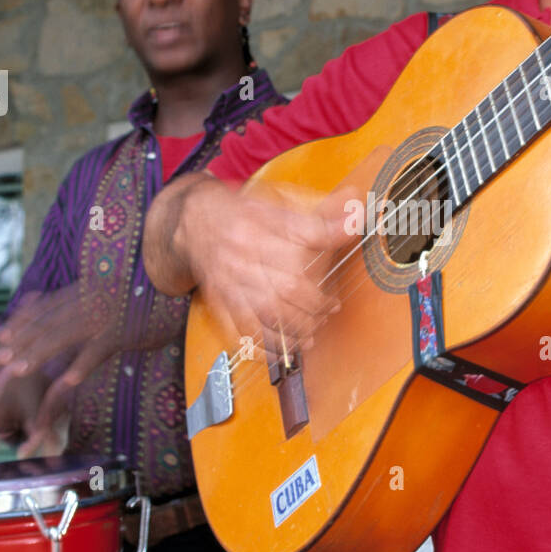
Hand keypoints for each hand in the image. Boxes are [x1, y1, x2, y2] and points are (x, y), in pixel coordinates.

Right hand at [180, 176, 358, 354]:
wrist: (192, 222)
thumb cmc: (241, 213)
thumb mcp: (277, 203)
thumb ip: (319, 214)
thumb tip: (358, 210)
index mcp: (262, 222)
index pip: (305, 232)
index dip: (332, 236)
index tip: (352, 237)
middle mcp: (246, 252)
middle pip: (289, 284)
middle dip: (317, 303)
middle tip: (331, 308)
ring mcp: (233, 280)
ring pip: (270, 312)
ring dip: (299, 328)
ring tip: (313, 332)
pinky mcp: (222, 300)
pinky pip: (244, 330)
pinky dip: (268, 345)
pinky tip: (284, 347)